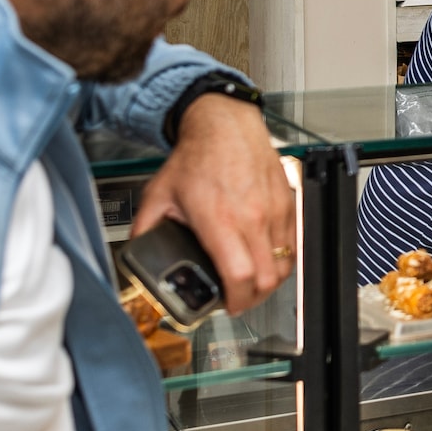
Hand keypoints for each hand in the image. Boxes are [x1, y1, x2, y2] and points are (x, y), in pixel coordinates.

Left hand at [136, 95, 295, 314]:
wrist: (225, 124)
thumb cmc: (199, 155)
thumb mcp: (159, 194)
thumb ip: (145, 227)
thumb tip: (137, 250)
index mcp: (220, 220)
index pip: (240, 276)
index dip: (237, 300)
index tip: (229, 306)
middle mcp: (252, 218)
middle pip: (267, 279)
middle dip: (254, 298)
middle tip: (239, 299)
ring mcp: (274, 211)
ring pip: (285, 264)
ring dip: (270, 281)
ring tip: (254, 283)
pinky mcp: (287, 203)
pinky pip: (293, 243)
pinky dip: (282, 258)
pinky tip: (265, 257)